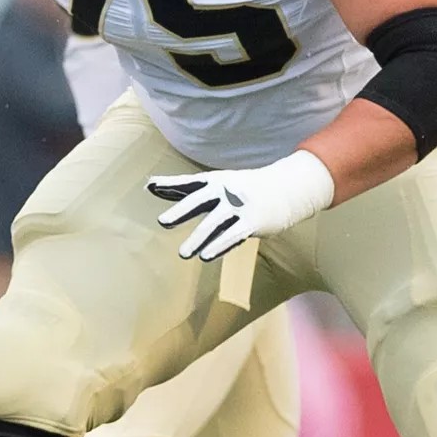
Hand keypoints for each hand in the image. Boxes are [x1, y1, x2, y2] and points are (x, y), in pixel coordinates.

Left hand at [148, 150, 335, 261]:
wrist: (286, 188)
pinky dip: (219, 245)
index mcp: (215, 181)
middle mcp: (225, 191)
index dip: (170, 185)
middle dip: (181, 211)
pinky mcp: (252, 222)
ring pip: (215, 223)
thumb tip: (151, 186)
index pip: (189, 183)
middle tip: (164, 222)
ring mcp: (239, 206)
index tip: (151, 187)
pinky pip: (233, 235)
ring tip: (184, 254)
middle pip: (200, 201)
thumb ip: (185, 189)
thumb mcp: (215, 184)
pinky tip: (206, 256)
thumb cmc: (243, 188)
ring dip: (199, 239)